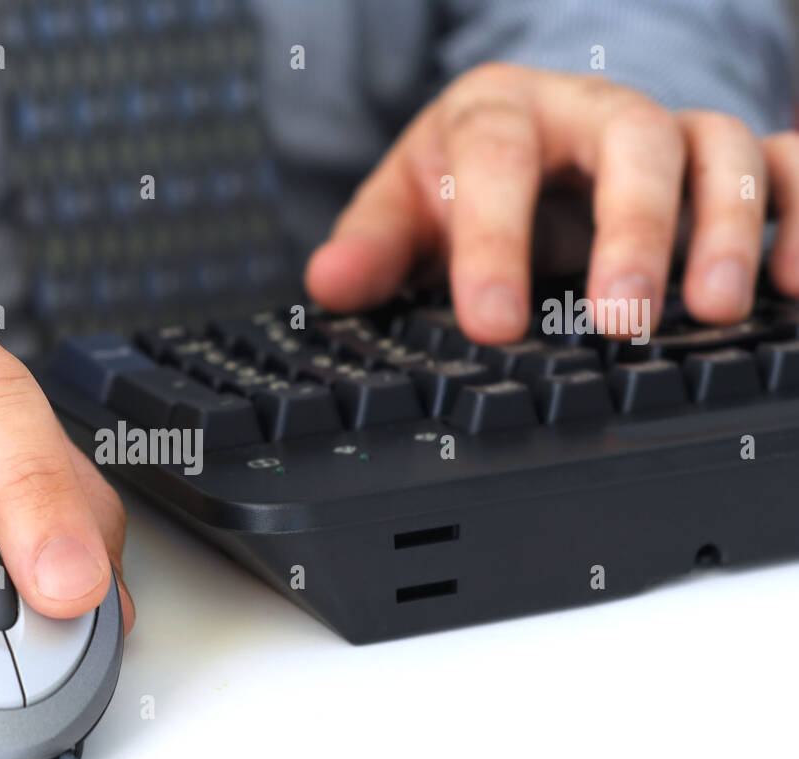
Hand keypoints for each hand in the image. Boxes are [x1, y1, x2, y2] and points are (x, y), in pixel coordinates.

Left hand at [305, 63, 798, 339]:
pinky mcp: (716, 161)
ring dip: (724, 227)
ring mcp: (662, 129)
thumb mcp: (403, 208)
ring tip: (714, 311)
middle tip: (623, 321)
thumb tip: (330, 285)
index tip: (491, 324)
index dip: (495, 241)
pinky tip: (795, 281)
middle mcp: (589, 109)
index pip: (498, 162)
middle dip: (632, 229)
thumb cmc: (458, 180)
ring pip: (716, 147)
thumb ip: (373, 246)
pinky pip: (783, 165)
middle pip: (630, 139)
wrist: (516, 144)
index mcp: (497, 112)